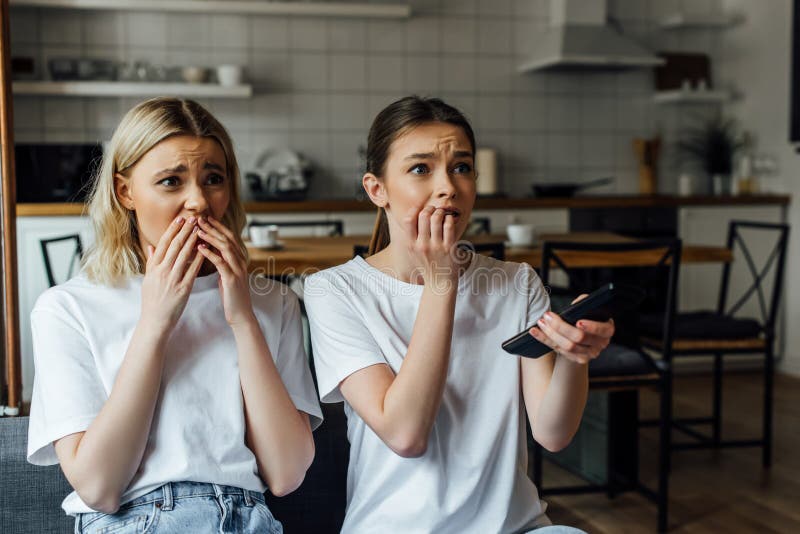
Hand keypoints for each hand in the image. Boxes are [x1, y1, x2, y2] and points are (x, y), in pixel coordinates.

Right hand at [140, 215, 204, 331]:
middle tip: (194, 219)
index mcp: (153, 268)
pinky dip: (199, 258)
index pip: (163, 244)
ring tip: (201, 230)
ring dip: (193, 241)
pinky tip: (206, 250)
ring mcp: (172, 279)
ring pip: (184, 255)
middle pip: (175, 246)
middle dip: (185, 231)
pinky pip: (192, 270)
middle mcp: (162, 271)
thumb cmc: (152, 301)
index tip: (180, 220)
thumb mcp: (148, 280)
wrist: (155, 321)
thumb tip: (151, 247)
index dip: (172, 230)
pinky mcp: (183, 288)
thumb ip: (151, 262)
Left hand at [196, 216, 254, 325]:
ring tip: (198, 230)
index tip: (205, 218)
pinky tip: (200, 248)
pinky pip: (221, 262)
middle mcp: (241, 261)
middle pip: (228, 238)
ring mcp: (238, 270)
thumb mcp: (227, 275)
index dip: (217, 226)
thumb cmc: (231, 296)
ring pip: (225, 248)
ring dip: (211, 237)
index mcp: (239, 259)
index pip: (229, 237)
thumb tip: (210, 249)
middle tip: (200, 219)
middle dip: (213, 227)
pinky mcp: (232, 279)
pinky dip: (210, 253)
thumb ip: (222, 261)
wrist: (241, 314)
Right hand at [401, 206, 458, 286]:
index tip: (419, 207)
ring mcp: (436, 247)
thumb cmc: (426, 263)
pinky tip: (448, 220)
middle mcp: (422, 245)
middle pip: (423, 216)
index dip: (414, 209)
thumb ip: (410, 235)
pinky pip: (449, 225)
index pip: (408, 220)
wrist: (439, 281)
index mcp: (411, 245)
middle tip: (432, 210)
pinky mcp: (449, 248)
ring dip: (440, 212)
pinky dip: (449, 218)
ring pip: (437, 218)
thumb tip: (412, 212)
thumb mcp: (412, 252)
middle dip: (429, 208)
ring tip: (441, 214)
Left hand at [529, 294, 614, 364]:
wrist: (584, 338)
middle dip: (561, 326)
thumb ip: (585, 304)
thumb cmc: (586, 319)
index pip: (602, 330)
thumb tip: (580, 300)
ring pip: (567, 346)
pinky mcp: (575, 359)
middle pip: (579, 338)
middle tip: (548, 316)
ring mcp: (588, 354)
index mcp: (607, 330)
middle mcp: (600, 344)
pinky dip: (545, 339)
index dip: (591, 326)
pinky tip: (535, 332)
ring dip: (551, 333)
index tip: (578, 321)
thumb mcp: (589, 311)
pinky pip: (558, 349)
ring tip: (541, 322)